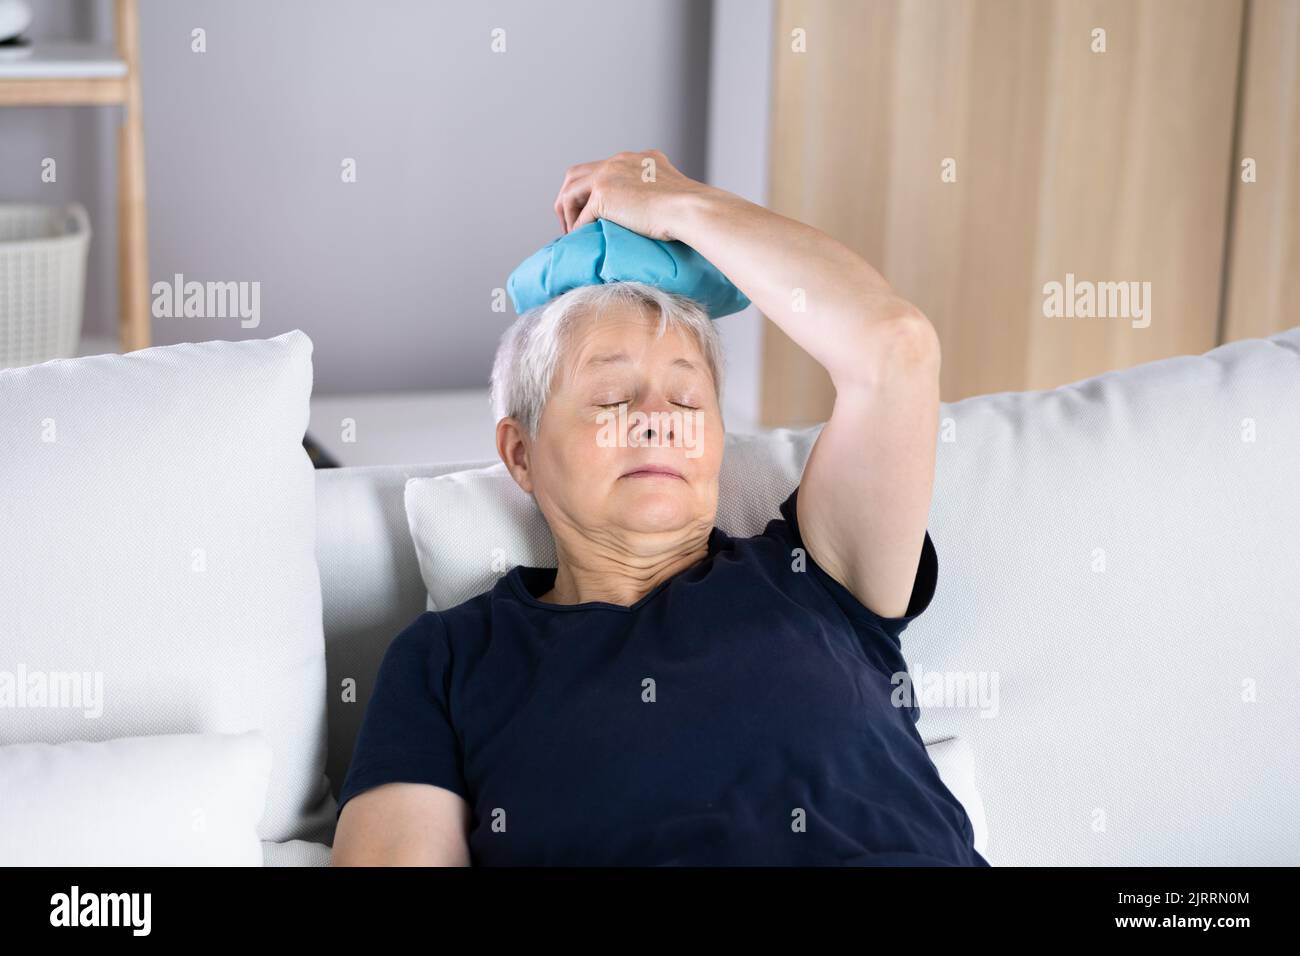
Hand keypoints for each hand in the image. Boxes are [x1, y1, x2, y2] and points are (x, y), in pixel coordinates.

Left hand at [552, 149, 707, 241]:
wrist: (690, 209)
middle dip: (569, 198)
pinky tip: (582, 239)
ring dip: (568, 213)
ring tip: (571, 232)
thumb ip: (655, 193)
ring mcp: (609, 175)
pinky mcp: (604, 195)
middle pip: (577, 174)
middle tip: (570, 220)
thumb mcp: (671, 193)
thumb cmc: (689, 210)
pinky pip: (582, 215)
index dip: (591, 190)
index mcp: (637, 159)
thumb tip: (649, 213)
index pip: (603, 168)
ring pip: (571, 191)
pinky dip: (579, 227)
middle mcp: (619, 161)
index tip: (591, 210)